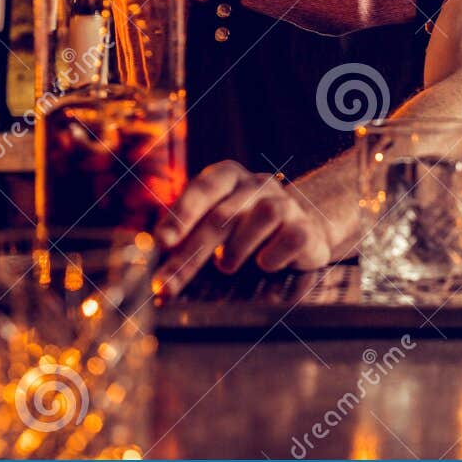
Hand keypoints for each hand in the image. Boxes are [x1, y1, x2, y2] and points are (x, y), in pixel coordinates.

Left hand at [153, 161, 333, 295]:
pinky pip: (289, 240)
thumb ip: (187, 236)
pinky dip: (272, 258)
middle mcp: (257, 184)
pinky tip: (265, 265)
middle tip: (166, 285)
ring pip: (262, 217)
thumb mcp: (216, 224)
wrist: (302, 233)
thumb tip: (155, 268)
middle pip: (222, 216)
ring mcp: (285, 204)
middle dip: (190, 255)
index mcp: (229, 177)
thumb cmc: (245, 232)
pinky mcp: (306, 229)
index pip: (205, 187)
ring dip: (236, 249)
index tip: (163, 242)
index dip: (183, 214)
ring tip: (226, 265)